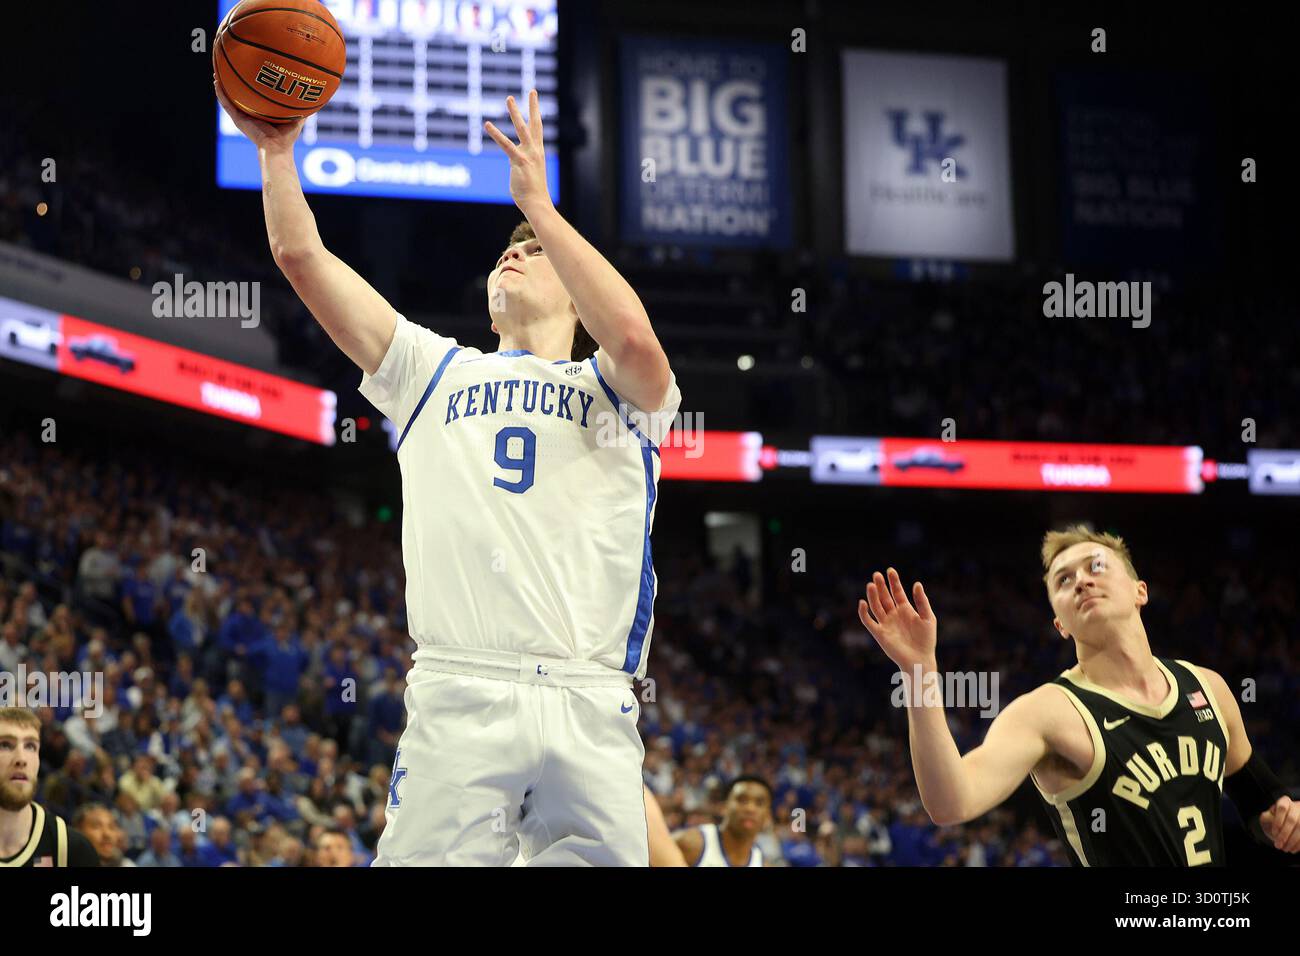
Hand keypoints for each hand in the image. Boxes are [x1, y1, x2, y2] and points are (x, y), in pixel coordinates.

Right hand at [214, 74, 303, 152]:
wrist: (277, 149)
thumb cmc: (288, 136)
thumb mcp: (297, 116)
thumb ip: (303, 105)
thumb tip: (316, 93)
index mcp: (262, 110)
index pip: (254, 94)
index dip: (251, 82)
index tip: (249, 68)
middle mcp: (250, 112)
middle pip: (240, 93)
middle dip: (234, 81)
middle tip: (229, 65)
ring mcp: (243, 115)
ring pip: (229, 97)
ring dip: (222, 85)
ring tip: (217, 71)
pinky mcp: (238, 120)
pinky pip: (227, 105)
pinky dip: (221, 94)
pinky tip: (216, 82)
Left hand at [483, 89, 552, 216]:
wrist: (537, 203)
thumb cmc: (532, 193)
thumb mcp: (527, 175)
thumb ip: (519, 164)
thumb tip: (514, 164)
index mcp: (538, 152)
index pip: (537, 129)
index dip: (536, 113)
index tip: (534, 99)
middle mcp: (536, 151)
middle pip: (536, 124)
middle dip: (534, 106)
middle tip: (532, 91)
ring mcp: (528, 155)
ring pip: (523, 129)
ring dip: (516, 113)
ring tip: (510, 98)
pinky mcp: (519, 162)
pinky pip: (506, 145)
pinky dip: (496, 134)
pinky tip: (487, 125)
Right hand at [857, 567, 937, 671]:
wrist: (920, 659)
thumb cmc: (926, 640)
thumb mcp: (928, 617)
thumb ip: (922, 601)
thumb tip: (916, 584)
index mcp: (905, 609)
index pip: (897, 592)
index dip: (893, 581)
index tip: (890, 570)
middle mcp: (894, 614)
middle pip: (884, 596)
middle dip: (881, 585)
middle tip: (877, 574)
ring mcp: (886, 623)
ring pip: (876, 606)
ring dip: (872, 595)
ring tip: (871, 584)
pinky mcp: (879, 633)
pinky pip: (868, 621)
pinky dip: (864, 612)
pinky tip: (863, 603)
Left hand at [1260, 795, 1299, 851]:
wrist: (1284, 825)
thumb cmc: (1274, 820)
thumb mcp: (1267, 817)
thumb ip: (1267, 817)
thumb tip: (1272, 818)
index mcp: (1285, 801)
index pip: (1282, 808)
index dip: (1278, 821)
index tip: (1274, 833)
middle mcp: (1297, 807)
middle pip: (1292, 820)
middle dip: (1285, 834)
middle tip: (1278, 845)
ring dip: (1292, 841)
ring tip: (1285, 849)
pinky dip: (1299, 844)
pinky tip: (1293, 849)